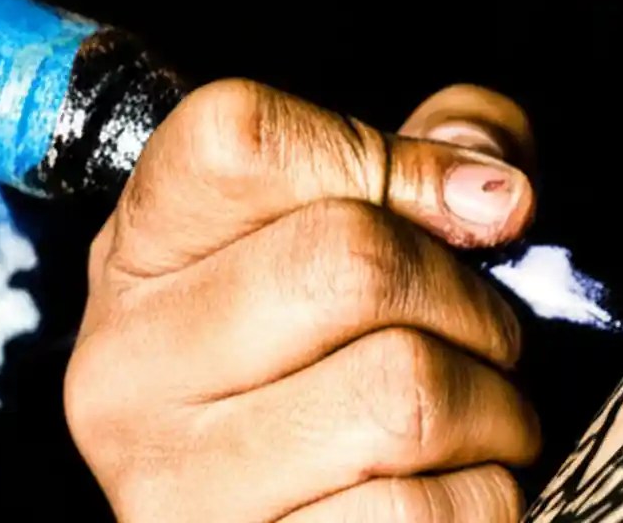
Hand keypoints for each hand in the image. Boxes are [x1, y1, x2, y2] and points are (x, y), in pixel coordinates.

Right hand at [65, 81, 540, 521]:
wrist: (312, 511)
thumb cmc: (357, 344)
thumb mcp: (382, 215)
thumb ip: (439, 150)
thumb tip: (494, 197)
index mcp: (147, 248)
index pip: (240, 137)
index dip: (386, 160)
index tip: (463, 214)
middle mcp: (128, 362)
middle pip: (350, 262)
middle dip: (473, 301)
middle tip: (489, 337)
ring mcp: (169, 481)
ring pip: (402, 395)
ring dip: (494, 408)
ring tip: (481, 417)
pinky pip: (420, 514)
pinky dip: (483, 495)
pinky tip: (451, 485)